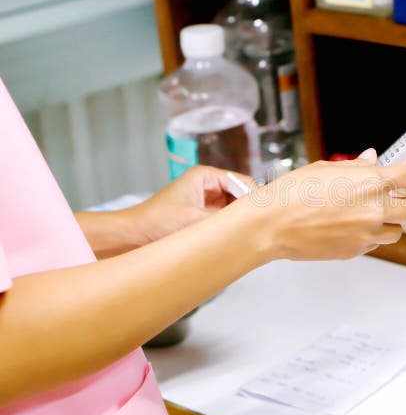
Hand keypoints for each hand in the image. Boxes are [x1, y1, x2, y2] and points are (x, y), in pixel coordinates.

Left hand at [128, 165, 252, 244]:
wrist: (131, 238)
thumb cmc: (156, 222)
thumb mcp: (196, 220)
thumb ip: (226, 221)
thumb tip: (253, 225)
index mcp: (205, 176)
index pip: (242, 182)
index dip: (254, 198)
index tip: (264, 215)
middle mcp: (207, 185)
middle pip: (241, 195)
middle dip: (247, 210)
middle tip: (259, 226)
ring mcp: (206, 201)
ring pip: (234, 209)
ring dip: (239, 220)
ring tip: (248, 233)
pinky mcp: (203, 216)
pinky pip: (224, 220)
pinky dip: (230, 228)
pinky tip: (236, 238)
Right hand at [234, 148, 405, 261]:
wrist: (272, 224)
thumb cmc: (293, 193)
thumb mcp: (326, 169)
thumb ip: (356, 166)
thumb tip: (372, 159)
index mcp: (371, 183)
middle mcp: (374, 209)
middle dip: (403, 201)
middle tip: (389, 196)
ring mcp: (366, 234)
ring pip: (396, 231)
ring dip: (388, 222)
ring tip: (366, 214)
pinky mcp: (355, 251)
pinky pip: (374, 244)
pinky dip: (368, 236)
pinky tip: (349, 226)